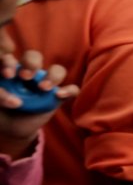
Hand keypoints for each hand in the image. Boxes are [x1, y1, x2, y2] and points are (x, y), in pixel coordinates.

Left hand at [0, 41, 79, 157]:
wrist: (13, 128)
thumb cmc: (2, 112)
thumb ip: (0, 97)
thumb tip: (16, 101)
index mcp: (10, 70)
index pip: (10, 58)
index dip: (10, 62)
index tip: (8, 75)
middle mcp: (29, 73)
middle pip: (34, 56)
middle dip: (30, 63)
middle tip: (25, 77)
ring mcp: (46, 84)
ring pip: (57, 69)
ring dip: (52, 75)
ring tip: (44, 88)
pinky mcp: (59, 97)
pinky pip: (72, 89)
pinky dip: (69, 90)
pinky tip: (60, 95)